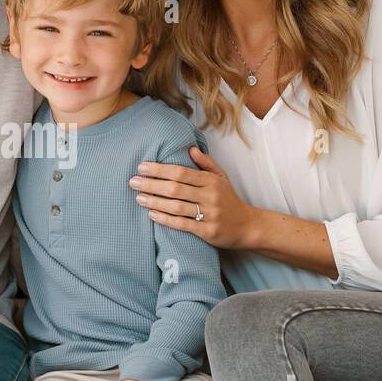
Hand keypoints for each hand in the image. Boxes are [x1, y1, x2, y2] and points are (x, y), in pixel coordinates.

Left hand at [129, 145, 253, 249]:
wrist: (248, 226)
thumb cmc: (230, 200)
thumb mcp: (222, 178)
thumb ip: (206, 163)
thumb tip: (190, 149)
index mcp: (211, 181)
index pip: (181, 172)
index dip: (159, 169)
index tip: (142, 167)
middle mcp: (210, 196)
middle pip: (175, 188)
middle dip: (151, 184)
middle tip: (133, 182)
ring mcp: (209, 214)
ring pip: (176, 206)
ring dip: (154, 202)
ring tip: (138, 198)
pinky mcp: (208, 231)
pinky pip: (182, 224)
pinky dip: (165, 219)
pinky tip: (152, 215)